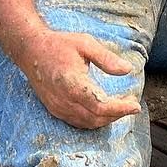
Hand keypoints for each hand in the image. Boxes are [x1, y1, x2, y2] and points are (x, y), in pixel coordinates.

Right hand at [20, 28, 139, 130]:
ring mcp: (58, 107)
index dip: (121, 109)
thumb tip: (127, 70)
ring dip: (106, 119)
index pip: (101, 106)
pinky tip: (103, 111)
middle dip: (117, 114)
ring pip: (87, 123)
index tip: (136, 105)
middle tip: (131, 104)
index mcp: (73, 84)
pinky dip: (93, 121)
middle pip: (96, 118)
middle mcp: (64, 100)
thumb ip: (106, 58)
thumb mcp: (86, 43)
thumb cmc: (59, 44)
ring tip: (120, 107)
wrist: (31, 50)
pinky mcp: (54, 109)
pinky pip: (77, 122)